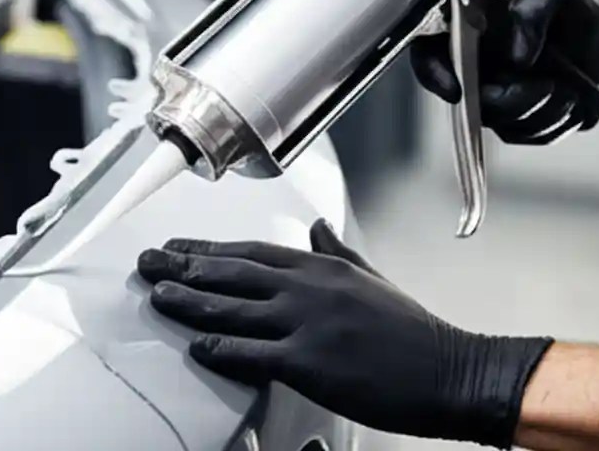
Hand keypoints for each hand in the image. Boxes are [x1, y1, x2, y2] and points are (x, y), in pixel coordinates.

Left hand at [136, 219, 551, 448]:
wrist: (449, 370)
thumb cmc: (414, 332)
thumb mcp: (372, 277)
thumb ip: (336, 251)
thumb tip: (316, 228)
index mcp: (322, 267)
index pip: (250, 253)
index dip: (207, 251)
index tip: (177, 248)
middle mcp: (309, 289)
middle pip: (231, 273)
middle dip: (183, 268)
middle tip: (148, 264)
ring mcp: (307, 324)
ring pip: (232, 309)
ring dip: (188, 302)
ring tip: (157, 296)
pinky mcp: (310, 361)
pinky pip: (252, 352)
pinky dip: (220, 348)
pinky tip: (196, 345)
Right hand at [409, 0, 598, 143]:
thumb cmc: (566, 7)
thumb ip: (532, 11)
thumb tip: (517, 57)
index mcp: (465, 31)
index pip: (427, 55)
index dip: (433, 75)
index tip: (457, 89)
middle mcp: (472, 71)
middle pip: (470, 102)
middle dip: (512, 100)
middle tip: (548, 84)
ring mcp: (493, 102)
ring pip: (506, 124)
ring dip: (545, 109)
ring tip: (568, 84)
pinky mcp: (519, 124)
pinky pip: (533, 135)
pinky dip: (561, 120)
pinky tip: (573, 97)